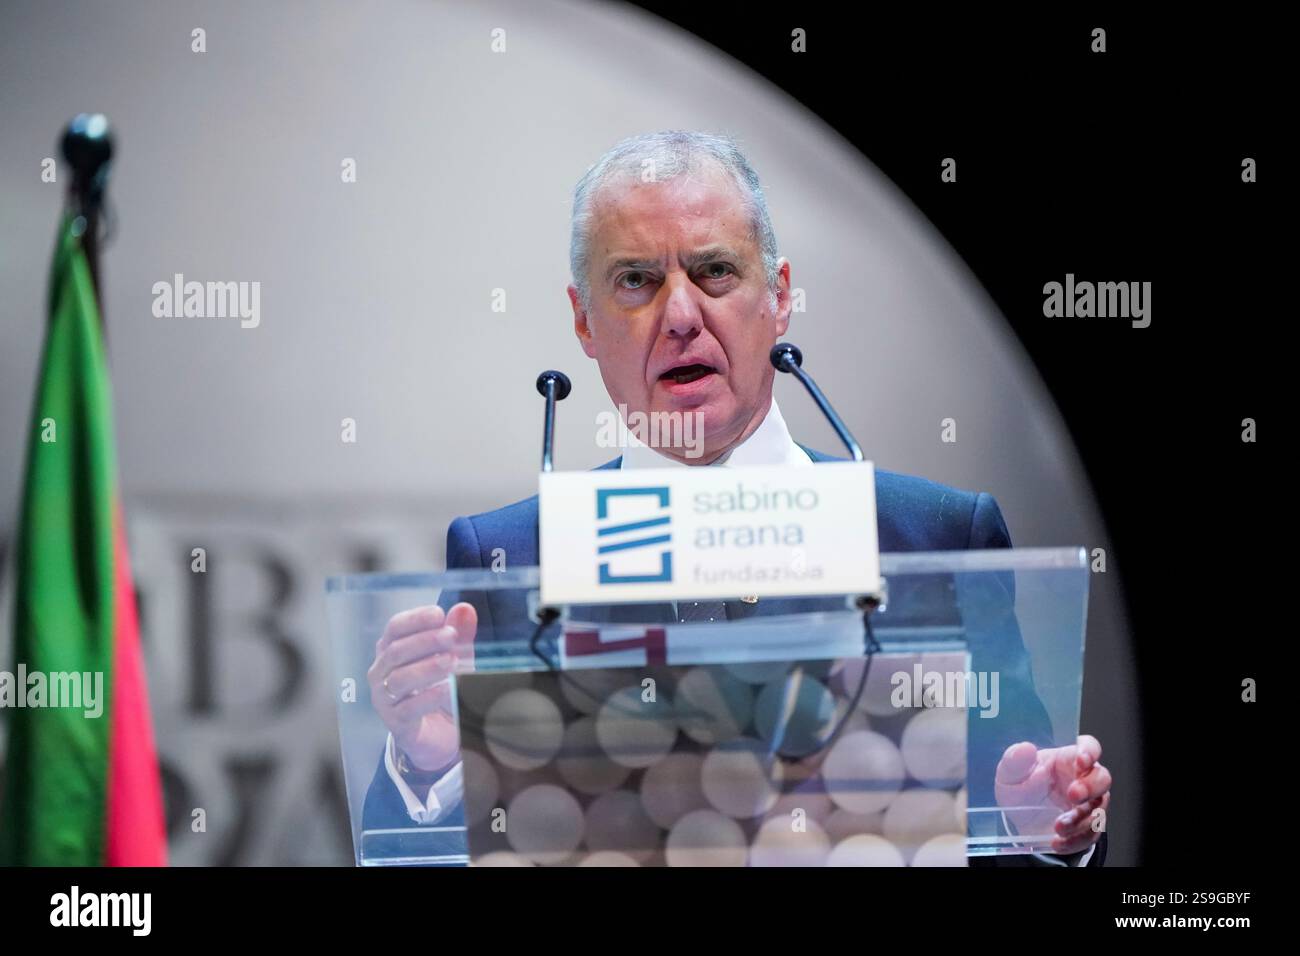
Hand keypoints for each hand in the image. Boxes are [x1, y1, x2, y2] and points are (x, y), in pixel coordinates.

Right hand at [366, 602, 477, 773]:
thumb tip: (465, 609)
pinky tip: (446, 689)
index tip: (439, 614)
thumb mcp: (456, 658)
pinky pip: (407, 709)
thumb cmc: (442, 689)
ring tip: (451, 662)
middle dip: (424, 641)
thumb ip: (460, 635)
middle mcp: (382, 673)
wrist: (441, 734)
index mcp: (392, 650)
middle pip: (395, 651)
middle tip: (451, 636)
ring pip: (398, 680)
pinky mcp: (396, 724)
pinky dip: (428, 698)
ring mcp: (385, 699)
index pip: (395, 628)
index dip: (416, 619)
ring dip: (426, 668)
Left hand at [995, 734, 1110, 855]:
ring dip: (1080, 819)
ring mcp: (1088, 804)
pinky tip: (1059, 841)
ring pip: (1098, 809)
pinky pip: (1090, 834)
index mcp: (1066, 759)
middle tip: (1073, 795)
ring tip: (1058, 826)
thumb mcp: (1009, 773)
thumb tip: (1025, 748)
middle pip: (1102, 778)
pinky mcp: (1087, 827)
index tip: (1081, 760)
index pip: (1088, 746)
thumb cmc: (1019, 789)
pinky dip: (1075, 839)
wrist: (1018, 822)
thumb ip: (1015, 760)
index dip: (1090, 751)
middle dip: (1091, 787)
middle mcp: (1082, 779)